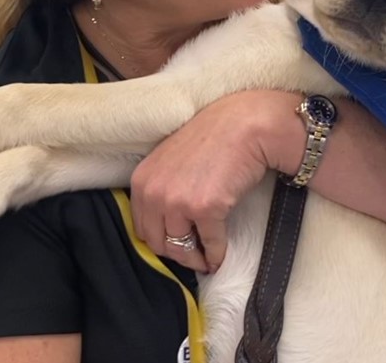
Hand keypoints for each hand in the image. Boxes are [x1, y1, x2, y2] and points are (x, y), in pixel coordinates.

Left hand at [130, 91, 285, 272]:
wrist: (244, 125)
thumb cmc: (213, 138)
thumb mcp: (172, 160)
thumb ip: (163, 188)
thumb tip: (170, 223)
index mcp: (142, 180)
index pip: (142, 227)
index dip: (160, 240)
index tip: (176, 244)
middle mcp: (154, 193)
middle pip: (158, 242)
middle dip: (177, 254)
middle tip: (194, 256)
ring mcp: (178, 202)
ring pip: (180, 249)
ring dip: (195, 259)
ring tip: (207, 258)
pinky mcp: (205, 209)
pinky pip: (210, 245)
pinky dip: (216, 256)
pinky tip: (220, 257)